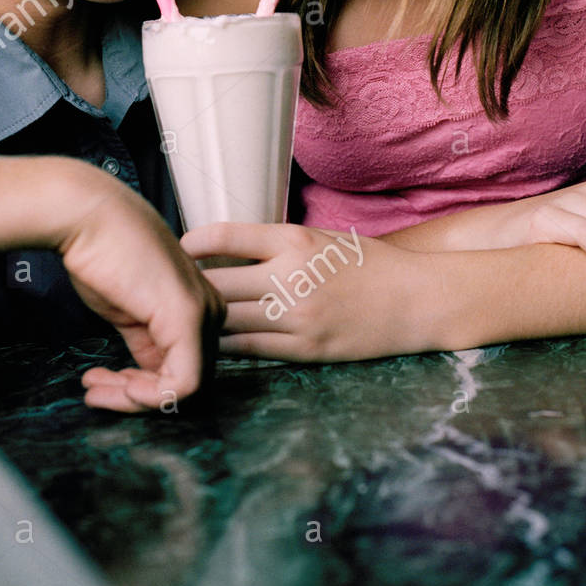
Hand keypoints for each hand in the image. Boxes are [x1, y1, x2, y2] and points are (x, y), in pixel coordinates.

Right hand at [54, 170, 224, 412]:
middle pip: (186, 380)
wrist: (87, 217)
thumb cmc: (102, 252)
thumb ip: (146, 341)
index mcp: (200, 304)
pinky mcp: (188, 318)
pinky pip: (182, 383)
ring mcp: (204, 313)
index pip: (184, 367)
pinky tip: (114, 385)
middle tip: (96, 391)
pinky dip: (148, 396)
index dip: (143, 387)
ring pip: (186, 388)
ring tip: (96, 389)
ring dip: (135, 398)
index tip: (102, 383)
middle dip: (136, 395)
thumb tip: (144, 375)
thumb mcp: (128, 310)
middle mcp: (211, 309)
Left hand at [178, 221, 415, 361]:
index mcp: (294, 240)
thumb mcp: (321, 237)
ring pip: (227, 321)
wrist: (418, 300)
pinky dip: (226, 345)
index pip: (225, 236)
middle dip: (189, 287)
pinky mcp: (306, 349)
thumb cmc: (367, 263)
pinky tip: (213, 342)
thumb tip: (222, 247)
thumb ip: (274, 243)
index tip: (180, 247)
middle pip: (217, 284)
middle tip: (168, 288)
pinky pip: (250, 350)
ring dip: (202, 321)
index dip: (193, 242)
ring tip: (183, 319)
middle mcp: (291, 276)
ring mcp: (297, 316)